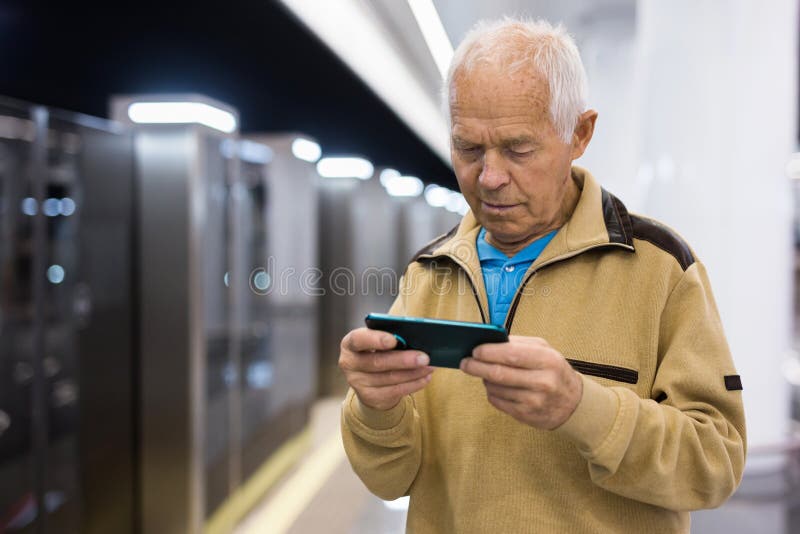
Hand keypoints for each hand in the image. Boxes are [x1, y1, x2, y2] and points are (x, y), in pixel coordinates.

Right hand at [339, 327, 434, 410]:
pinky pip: (396, 391)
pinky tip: (425, 377)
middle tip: (424, 357)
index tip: (393, 339)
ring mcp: (358, 382)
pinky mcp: (370, 397)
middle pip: (377, 362)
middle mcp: (350, 363)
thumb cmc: (378, 351)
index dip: (375, 339)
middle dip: (403, 360)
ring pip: (390, 378)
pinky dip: (414, 383)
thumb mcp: (378, 342)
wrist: (368, 379)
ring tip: (429, 366)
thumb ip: (390, 338)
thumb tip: (416, 339)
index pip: (358, 340)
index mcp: (350, 344)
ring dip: (413, 372)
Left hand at [459, 335, 582, 429]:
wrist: (573, 403)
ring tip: (485, 373)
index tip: (475, 350)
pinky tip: (496, 387)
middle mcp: (542, 382)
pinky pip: (497, 402)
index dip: (488, 352)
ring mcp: (533, 401)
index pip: (511, 355)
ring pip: (495, 388)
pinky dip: (491, 392)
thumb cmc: (554, 371)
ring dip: (484, 379)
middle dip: (476, 367)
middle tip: (465, 362)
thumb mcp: (545, 350)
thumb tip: (489, 341)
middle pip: (499, 374)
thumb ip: (519, 344)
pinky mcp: (525, 415)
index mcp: (547, 360)